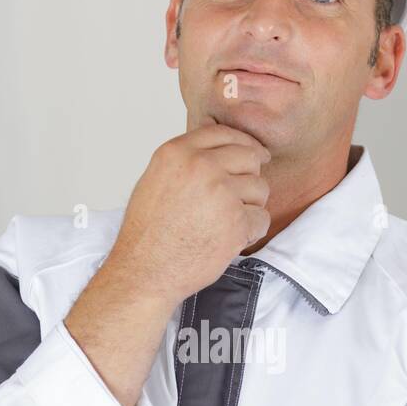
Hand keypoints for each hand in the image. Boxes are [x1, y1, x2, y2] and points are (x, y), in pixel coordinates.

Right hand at [106, 117, 271, 306]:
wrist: (144, 272)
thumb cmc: (147, 234)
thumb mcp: (156, 180)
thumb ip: (186, 161)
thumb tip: (220, 151)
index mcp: (178, 152)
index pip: (223, 133)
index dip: (243, 143)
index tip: (255, 154)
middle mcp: (200, 166)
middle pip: (249, 157)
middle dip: (249, 177)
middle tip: (238, 198)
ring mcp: (221, 193)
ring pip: (260, 188)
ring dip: (250, 206)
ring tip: (226, 224)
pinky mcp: (236, 221)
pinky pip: (262, 218)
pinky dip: (252, 231)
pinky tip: (230, 239)